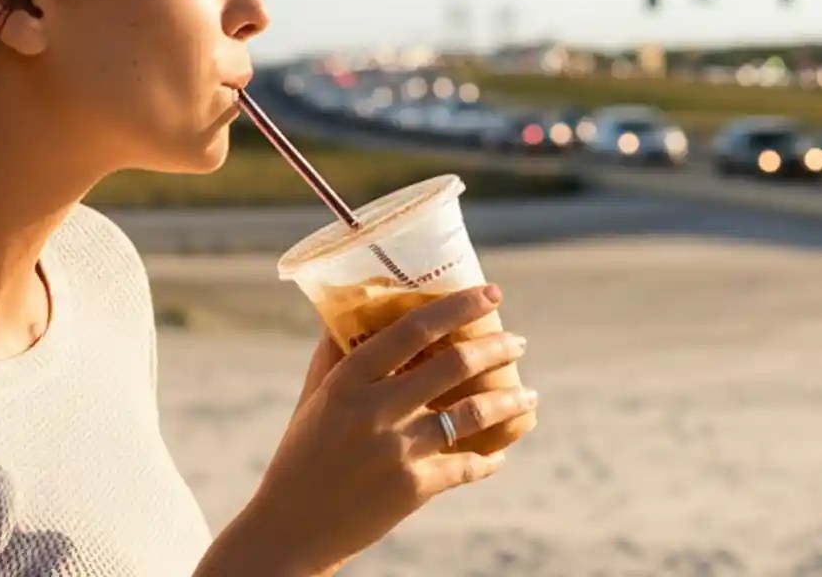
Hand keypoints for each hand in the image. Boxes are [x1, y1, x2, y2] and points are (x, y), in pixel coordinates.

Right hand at [197, 285, 538, 575]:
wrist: (291, 529)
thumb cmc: (302, 456)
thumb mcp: (315, 398)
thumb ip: (337, 354)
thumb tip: (357, 310)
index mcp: (349, 380)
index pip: (414, 329)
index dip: (459, 306)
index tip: (492, 293)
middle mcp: (375, 409)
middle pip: (455, 365)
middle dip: (499, 349)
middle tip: (519, 343)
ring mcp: (397, 449)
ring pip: (473, 413)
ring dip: (511, 401)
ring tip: (530, 396)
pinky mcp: (413, 488)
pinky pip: (468, 465)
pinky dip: (489, 459)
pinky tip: (499, 454)